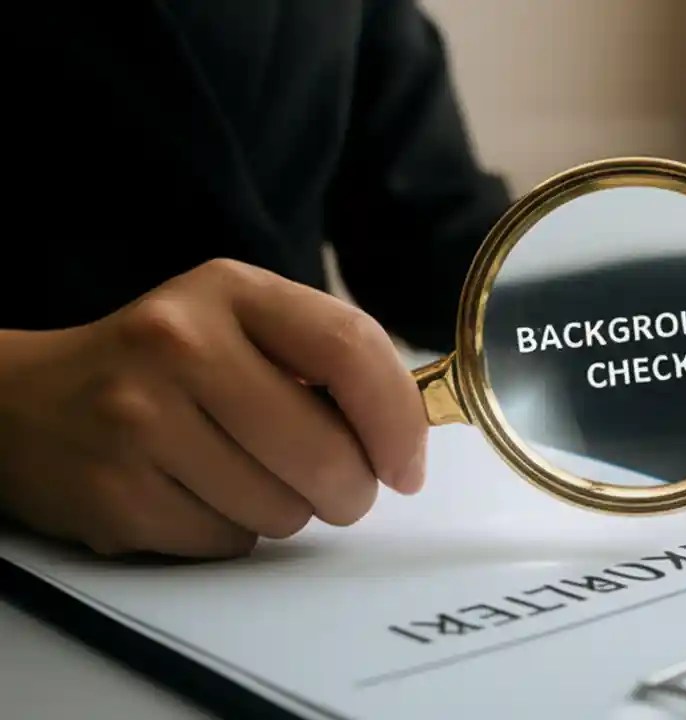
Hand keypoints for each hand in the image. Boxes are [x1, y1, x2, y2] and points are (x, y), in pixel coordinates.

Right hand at [0, 259, 426, 558]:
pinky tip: (195, 494)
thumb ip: (324, 360)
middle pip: (327, 453)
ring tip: (241, 474)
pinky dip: (232, 533)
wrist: (23, 402)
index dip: (399, 420)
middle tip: (339, 487)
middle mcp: (180, 345)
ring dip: (287, 510)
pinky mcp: (116, 495)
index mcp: (230, 291)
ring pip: (284, 511)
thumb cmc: (161, 364)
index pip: (351, 349)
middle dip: (352, 489)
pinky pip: (229, 543)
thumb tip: (409, 433)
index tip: (409, 465)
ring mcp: (140, 421)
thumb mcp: (239, 323)